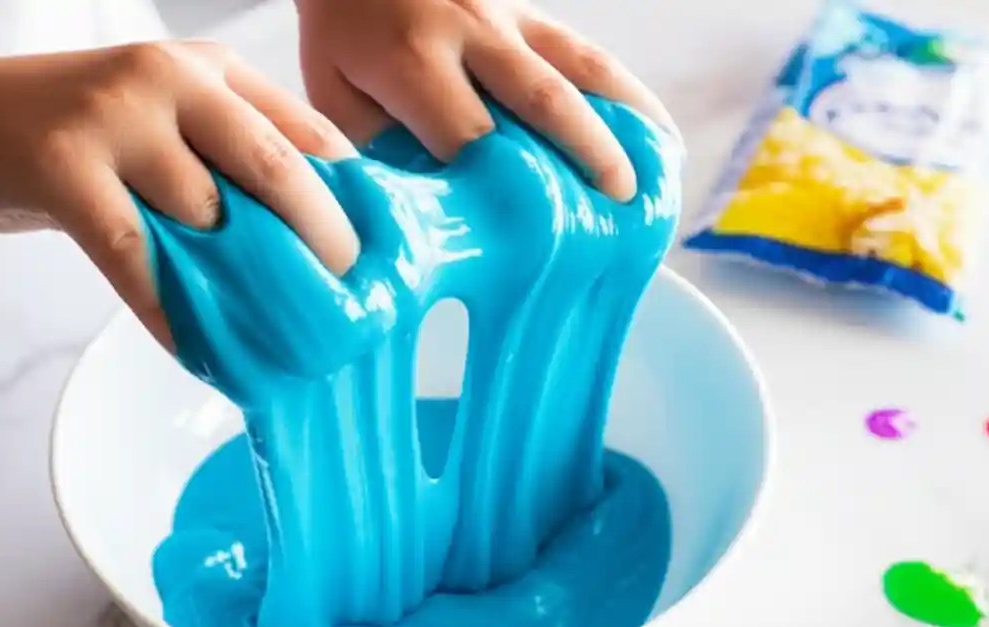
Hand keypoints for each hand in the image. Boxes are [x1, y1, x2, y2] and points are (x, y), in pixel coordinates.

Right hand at [0, 42, 360, 345]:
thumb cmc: (87, 139)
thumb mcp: (171, 124)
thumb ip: (232, 164)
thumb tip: (317, 249)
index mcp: (214, 70)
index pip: (309, 133)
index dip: (355, 203)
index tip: (385, 261)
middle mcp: (174, 79)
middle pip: (276, 168)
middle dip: (324, 244)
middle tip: (351, 305)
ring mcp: (115, 116)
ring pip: (205, 215)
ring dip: (246, 291)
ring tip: (283, 345)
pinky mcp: (62, 164)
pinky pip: (134, 255)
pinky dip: (170, 311)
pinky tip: (197, 352)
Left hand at [295, 0, 677, 201]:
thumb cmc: (344, 29)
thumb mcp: (335, 91)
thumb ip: (374, 148)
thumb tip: (417, 215)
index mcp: (413, 59)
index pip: (468, 136)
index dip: (502, 191)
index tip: (526, 241)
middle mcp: (471, 31)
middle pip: (542, 100)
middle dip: (587, 157)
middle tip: (619, 210)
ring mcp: (507, 15)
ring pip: (580, 68)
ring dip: (621, 123)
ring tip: (652, 177)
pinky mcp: (530, 8)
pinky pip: (584, 49)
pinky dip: (625, 90)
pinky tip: (653, 128)